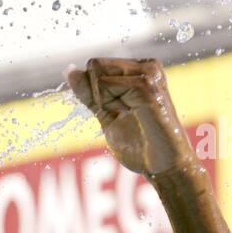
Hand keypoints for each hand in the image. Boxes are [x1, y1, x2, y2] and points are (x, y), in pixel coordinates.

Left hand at [65, 57, 194, 177]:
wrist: (163, 167)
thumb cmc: (140, 145)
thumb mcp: (107, 115)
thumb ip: (89, 94)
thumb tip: (69, 70)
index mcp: (140, 70)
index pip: (95, 66)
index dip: (95, 94)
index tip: (119, 112)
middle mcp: (148, 66)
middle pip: (95, 66)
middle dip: (98, 96)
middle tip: (124, 115)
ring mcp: (150, 75)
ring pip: (99, 74)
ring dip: (104, 102)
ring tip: (130, 117)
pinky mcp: (147, 87)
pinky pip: (107, 84)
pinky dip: (108, 104)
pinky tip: (129, 116)